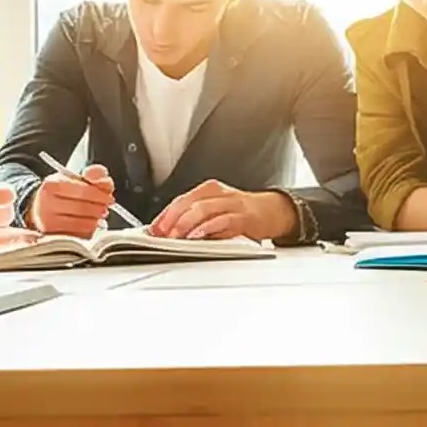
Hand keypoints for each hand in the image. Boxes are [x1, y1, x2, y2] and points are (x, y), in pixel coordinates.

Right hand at [30, 164, 114, 236]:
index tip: (109, 198)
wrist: (45, 209)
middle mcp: (46, 203)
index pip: (83, 191)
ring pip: (80, 224)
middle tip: (104, 208)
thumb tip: (97, 175)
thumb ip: (96, 174)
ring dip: (94, 220)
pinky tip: (88, 225)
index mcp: (52, 184)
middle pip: (82, 208)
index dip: (100, 195)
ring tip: (96, 216)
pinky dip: (87, 231)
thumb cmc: (67, 193)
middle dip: (99, 208)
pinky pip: (77, 236)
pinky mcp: (52, 237)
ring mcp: (47, 222)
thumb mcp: (81, 178)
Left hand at [149, 180, 296, 240]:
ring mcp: (232, 204)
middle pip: (189, 202)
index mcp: (209, 190)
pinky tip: (198, 235)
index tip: (153, 229)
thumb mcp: (217, 211)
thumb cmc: (242, 213)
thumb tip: (169, 233)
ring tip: (175, 236)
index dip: (165, 215)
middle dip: (172, 219)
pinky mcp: (244, 217)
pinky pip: (223, 220)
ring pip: (203, 209)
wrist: (274, 211)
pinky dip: (208, 228)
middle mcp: (219, 194)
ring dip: (186, 224)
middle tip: (160, 234)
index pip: (181, 200)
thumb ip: (196, 219)